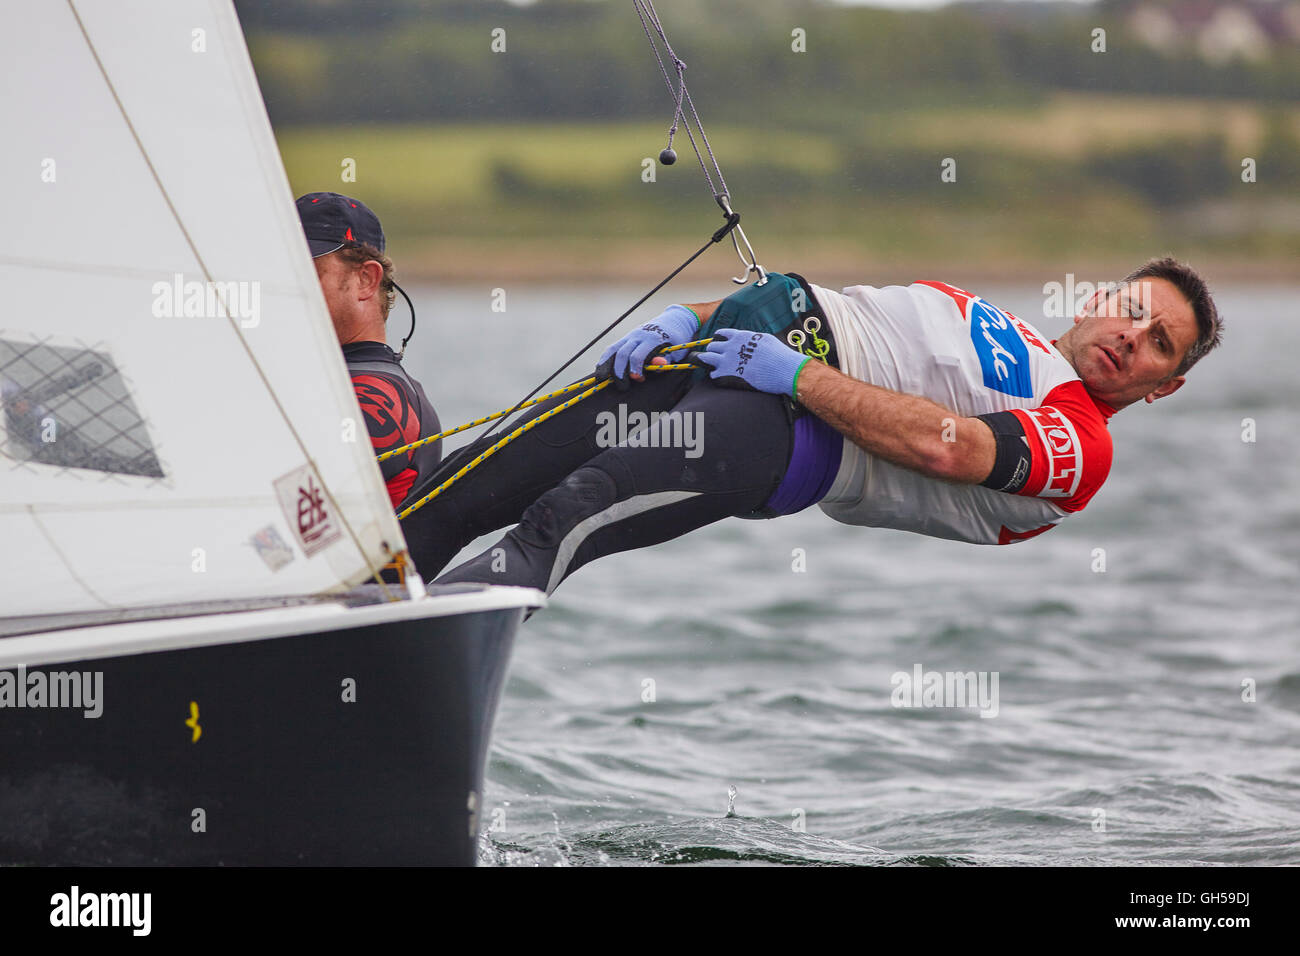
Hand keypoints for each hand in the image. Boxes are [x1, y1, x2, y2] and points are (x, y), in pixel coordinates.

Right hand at [597, 305, 699, 387]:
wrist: (673, 321)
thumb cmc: (676, 339)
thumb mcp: (677, 349)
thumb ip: (667, 357)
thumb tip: (660, 363)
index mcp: (651, 338)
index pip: (637, 355)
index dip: (635, 369)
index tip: (638, 379)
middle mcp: (638, 335)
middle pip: (622, 353)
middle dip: (620, 371)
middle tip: (624, 386)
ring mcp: (630, 336)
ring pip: (612, 350)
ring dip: (606, 365)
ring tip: (602, 380)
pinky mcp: (625, 338)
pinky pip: (611, 349)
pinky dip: (605, 360)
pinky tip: (602, 371)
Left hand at [694, 329, 809, 398]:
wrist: (784, 370)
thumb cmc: (779, 356)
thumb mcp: (765, 340)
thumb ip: (751, 340)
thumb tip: (748, 341)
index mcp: (740, 336)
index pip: (720, 334)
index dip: (720, 341)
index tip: (722, 346)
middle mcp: (731, 346)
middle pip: (712, 346)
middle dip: (713, 352)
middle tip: (718, 359)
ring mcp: (727, 360)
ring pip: (706, 358)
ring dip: (709, 363)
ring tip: (716, 367)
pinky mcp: (727, 374)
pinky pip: (712, 374)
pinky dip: (716, 376)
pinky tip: (722, 378)